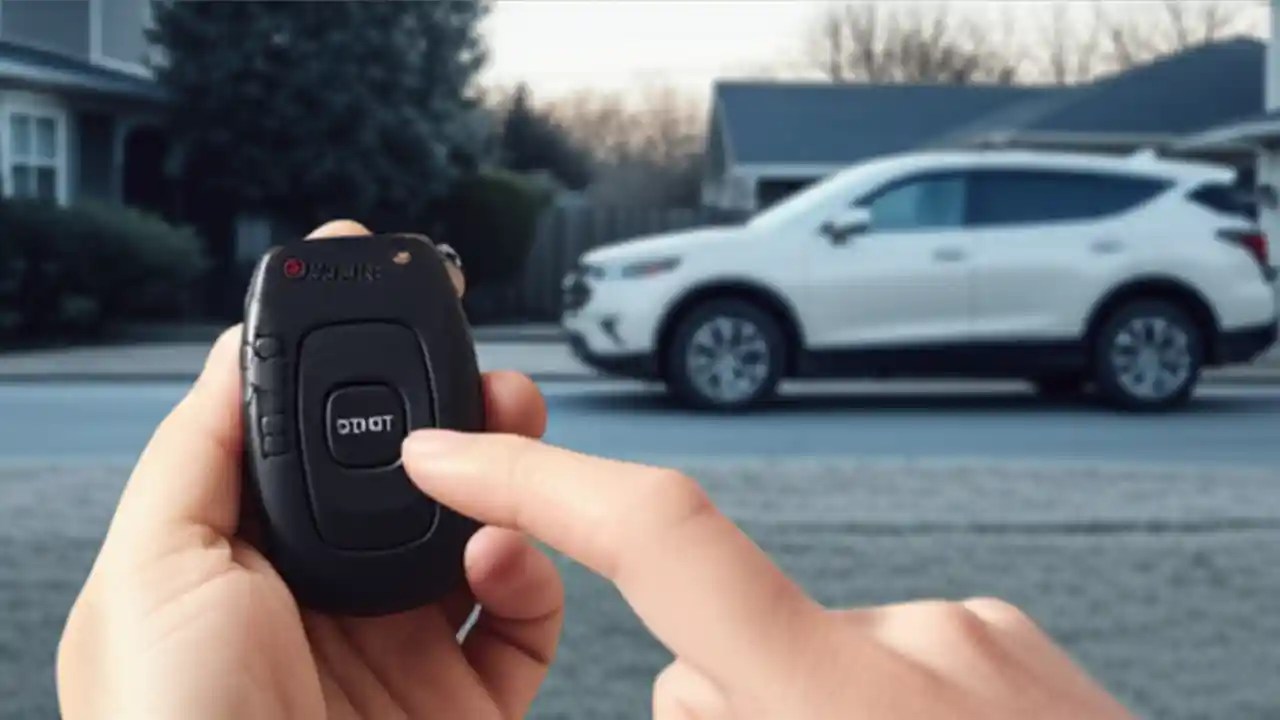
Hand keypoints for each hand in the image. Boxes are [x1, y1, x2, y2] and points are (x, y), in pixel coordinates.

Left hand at [56, 221, 563, 719]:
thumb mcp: (150, 576)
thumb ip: (197, 455)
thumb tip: (233, 347)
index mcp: (248, 558)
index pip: (309, 435)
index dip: (344, 357)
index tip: (378, 279)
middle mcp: (329, 594)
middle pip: (409, 472)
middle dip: (449, 405)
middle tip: (477, 356)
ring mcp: (405, 644)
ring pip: (478, 527)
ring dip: (508, 468)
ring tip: (516, 424)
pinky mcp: (468, 695)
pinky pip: (525, 615)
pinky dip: (533, 573)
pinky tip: (504, 553)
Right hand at [402, 432, 1137, 718]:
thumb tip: (679, 698)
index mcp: (840, 709)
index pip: (662, 541)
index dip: (537, 482)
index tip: (448, 452)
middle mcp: (904, 643)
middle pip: (706, 665)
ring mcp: (965, 637)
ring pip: (793, 669)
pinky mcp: (1010, 643)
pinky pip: (878, 666)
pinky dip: (869, 719)